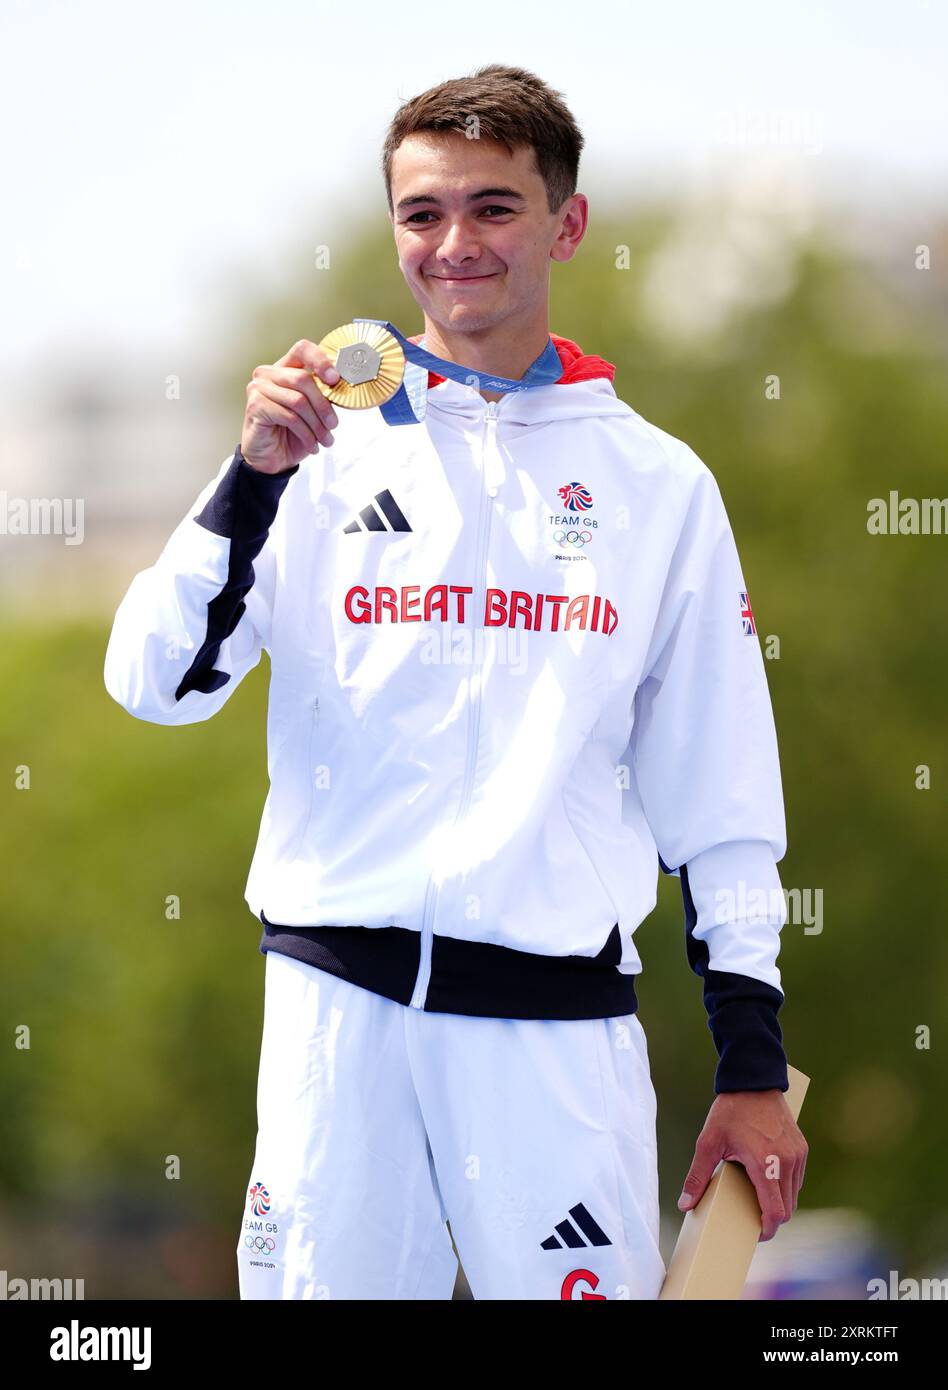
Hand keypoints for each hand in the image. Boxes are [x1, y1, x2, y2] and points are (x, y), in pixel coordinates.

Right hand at [241, 338, 341, 474]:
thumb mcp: (313, 411)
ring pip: (298, 400)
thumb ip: (323, 394)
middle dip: (323, 405)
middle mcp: (268, 374)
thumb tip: (341, 385)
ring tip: (325, 440)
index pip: (303, 350)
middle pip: (303, 379)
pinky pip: (289, 417)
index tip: (335, 379)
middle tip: (333, 425)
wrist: (273, 459)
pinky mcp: (255, 406)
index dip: (321, 361)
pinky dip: (305, 433)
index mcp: (285, 368)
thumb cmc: (292, 433)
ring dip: (317, 424)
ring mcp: (258, 388)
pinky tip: (312, 445)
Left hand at [677, 1090, 807, 1240]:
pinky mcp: (802, 1148)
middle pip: (787, 1209)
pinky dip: (785, 1188)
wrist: (753, 1081)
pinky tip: (767, 1182)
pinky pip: (797, 1180)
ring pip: (794, 1195)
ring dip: (779, 1203)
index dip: (766, 1229)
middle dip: (771, 1219)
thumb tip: (685, 1204)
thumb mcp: (708, 1142)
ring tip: (756, 1200)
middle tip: (750, 1218)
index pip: (775, 1212)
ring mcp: (798, 1155)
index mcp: (765, 1164)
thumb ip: (697, 1175)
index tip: (754, 1233)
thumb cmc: (730, 1111)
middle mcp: (787, 1162)